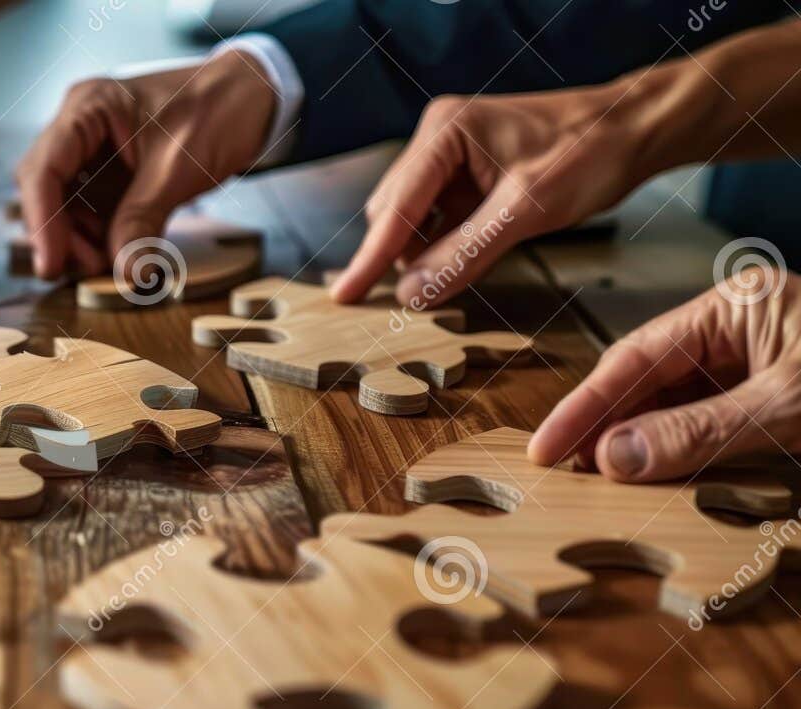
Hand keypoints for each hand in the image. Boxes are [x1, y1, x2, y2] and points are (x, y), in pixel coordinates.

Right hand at [15, 49, 274, 283]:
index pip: (44, 168)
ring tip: (112, 263)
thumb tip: (126, 273)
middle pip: (45, 189)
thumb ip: (144, 219)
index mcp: (89, 107)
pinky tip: (121, 252)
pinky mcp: (110, 172)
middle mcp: (81, 126)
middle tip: (92, 270)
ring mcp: (93, 149)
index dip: (43, 221)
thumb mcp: (179, 168)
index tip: (51, 265)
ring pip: (64, 205)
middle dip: (62, 234)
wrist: (255, 98)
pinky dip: (100, 236)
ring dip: (80, 240)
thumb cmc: (219, 110)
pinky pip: (91, 210)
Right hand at [331, 82, 668, 308]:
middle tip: (408, 305)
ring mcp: (451, 158)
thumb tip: (413, 293)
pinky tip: (458, 266)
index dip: (370, 259)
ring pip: (414, 221)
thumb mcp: (527, 209)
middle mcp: (438, 140)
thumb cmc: (591, 151)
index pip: (395, 208)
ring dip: (424, 256)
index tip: (345, 298)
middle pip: (395, 214)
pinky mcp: (468, 177)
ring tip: (448, 282)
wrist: (636, 130)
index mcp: (444, 132)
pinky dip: (443, 249)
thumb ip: (465, 253)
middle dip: (399, 259)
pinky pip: (439, 221)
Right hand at [528, 268, 797, 481]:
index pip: (638, 355)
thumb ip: (702, 431)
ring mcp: (752, 363)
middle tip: (566, 469)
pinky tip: (652, 476)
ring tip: (601, 480)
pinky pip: (705, 424)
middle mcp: (738, 329)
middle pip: (647, 377)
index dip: (586, 404)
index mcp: (738, 306)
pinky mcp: (766, 398)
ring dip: (638, 443)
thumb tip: (615, 455)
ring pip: (672, 404)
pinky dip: (677, 452)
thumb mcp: (788, 404)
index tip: (547, 446)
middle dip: (605, 422)